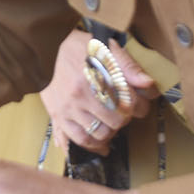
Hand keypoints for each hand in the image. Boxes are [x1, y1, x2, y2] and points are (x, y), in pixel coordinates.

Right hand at [41, 31, 157, 155]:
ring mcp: (69, 107)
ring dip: (110, 132)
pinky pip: (77, 139)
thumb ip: (128, 66)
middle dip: (125, 118)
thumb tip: (148, 84)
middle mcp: (82, 95)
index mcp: (97, 76)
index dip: (140, 106)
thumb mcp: (106, 48)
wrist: (45, 49)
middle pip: (117, 121)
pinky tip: (100, 145)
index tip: (139, 103)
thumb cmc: (78, 47)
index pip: (130, 103)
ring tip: (111, 124)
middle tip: (123, 112)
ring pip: (99, 134)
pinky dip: (91, 146)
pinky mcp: (58, 115)